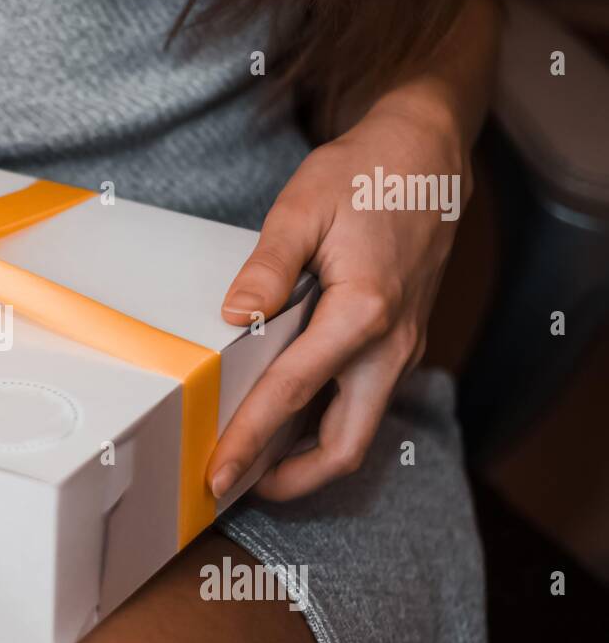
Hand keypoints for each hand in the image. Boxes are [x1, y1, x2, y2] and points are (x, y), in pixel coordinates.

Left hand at [206, 100, 469, 500]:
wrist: (425, 156)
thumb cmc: (363, 175)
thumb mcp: (303, 206)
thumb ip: (268, 266)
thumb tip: (235, 316)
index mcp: (363, 311)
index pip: (293, 392)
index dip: (249, 438)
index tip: (216, 472)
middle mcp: (389, 343)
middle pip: (345, 445)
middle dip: (289, 480)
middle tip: (231, 487)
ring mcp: (399, 348)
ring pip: (358, 431)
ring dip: (307, 459)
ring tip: (250, 466)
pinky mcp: (397, 344)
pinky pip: (363, 405)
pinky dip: (324, 428)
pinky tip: (283, 424)